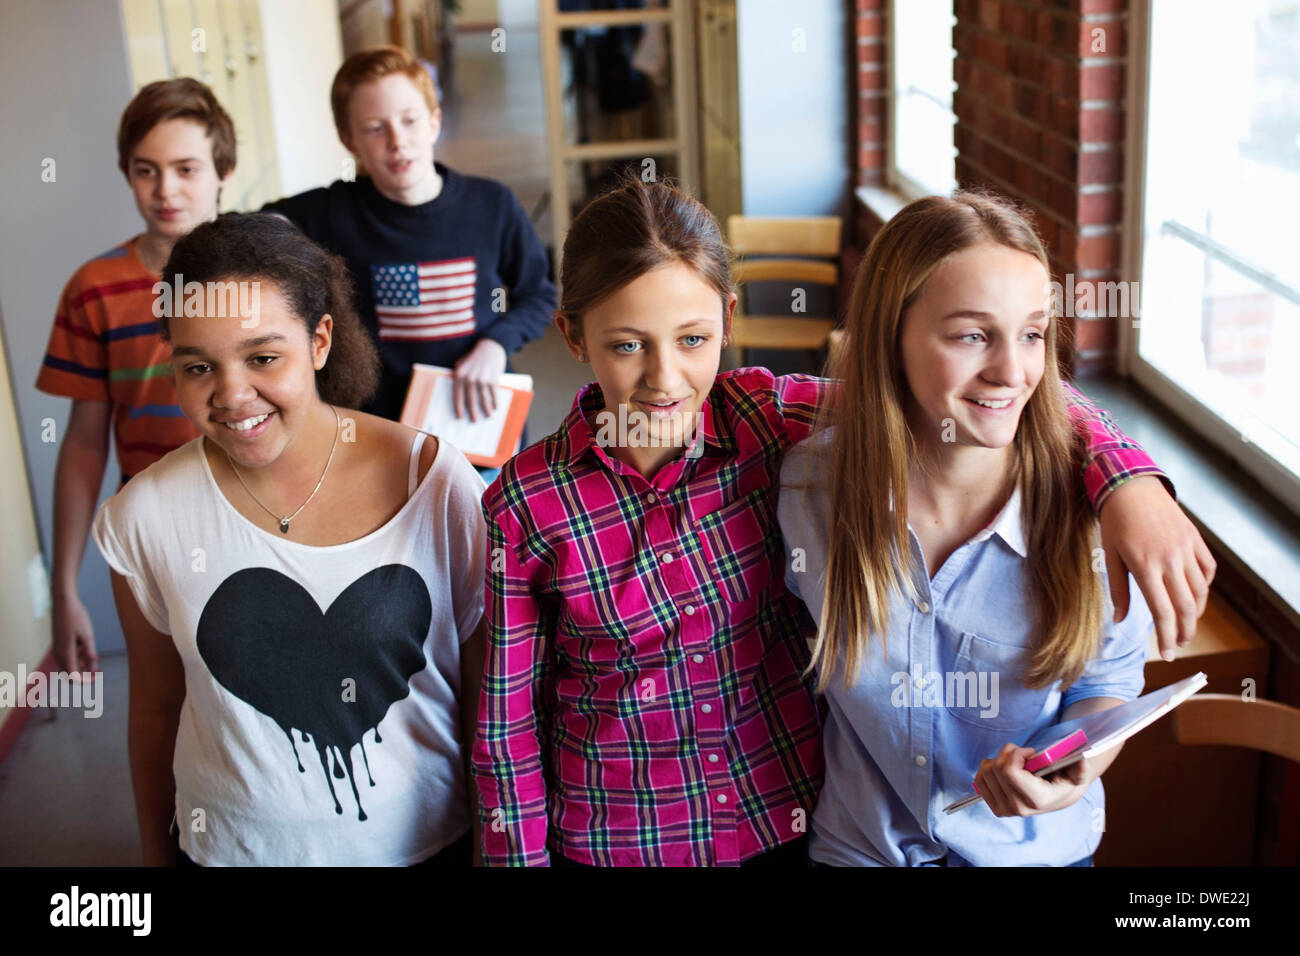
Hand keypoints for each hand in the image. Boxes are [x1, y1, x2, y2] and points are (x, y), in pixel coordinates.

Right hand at [52, 591, 99, 673]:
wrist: (63, 603)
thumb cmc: (76, 618)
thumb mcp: (87, 636)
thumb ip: (90, 654)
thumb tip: (93, 670)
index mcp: (66, 654)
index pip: (73, 677)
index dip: (85, 681)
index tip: (97, 677)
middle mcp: (59, 654)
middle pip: (70, 673)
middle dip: (84, 674)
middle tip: (98, 670)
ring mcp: (57, 648)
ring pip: (68, 665)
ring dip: (81, 665)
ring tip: (95, 659)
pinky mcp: (58, 643)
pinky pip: (67, 656)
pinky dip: (77, 657)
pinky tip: (87, 649)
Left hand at [452, 338, 507, 421]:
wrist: (490, 346)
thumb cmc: (474, 357)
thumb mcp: (461, 363)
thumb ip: (458, 376)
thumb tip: (458, 394)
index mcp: (459, 374)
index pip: (457, 395)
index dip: (458, 407)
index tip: (460, 417)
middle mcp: (470, 378)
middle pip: (470, 400)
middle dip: (472, 412)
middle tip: (474, 421)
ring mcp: (482, 379)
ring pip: (483, 399)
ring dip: (485, 409)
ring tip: (487, 416)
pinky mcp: (493, 379)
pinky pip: (493, 394)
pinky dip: (494, 402)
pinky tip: (495, 408)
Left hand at [974, 743, 1092, 816]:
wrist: (1060, 795)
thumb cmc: (1067, 779)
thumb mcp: (1077, 773)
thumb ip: (1080, 769)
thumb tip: (1082, 762)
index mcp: (1037, 800)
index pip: (1010, 771)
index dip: (1017, 753)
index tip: (1030, 752)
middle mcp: (1018, 809)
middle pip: (996, 768)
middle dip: (1008, 752)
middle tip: (1024, 754)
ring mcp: (1005, 810)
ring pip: (985, 771)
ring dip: (998, 759)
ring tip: (1016, 762)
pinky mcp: (995, 807)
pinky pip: (979, 780)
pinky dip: (989, 767)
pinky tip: (1005, 769)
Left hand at [1098, 476, 1215, 660]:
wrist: (1131, 486)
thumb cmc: (1115, 522)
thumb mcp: (1109, 556)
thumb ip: (1117, 589)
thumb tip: (1120, 620)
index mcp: (1146, 566)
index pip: (1163, 612)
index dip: (1166, 637)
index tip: (1167, 654)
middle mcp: (1171, 560)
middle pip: (1187, 607)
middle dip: (1184, 631)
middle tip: (1178, 644)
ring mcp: (1186, 549)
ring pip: (1200, 591)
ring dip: (1196, 613)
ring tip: (1186, 625)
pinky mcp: (1195, 540)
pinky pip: (1208, 570)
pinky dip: (1204, 587)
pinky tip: (1194, 596)